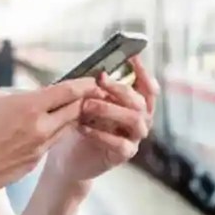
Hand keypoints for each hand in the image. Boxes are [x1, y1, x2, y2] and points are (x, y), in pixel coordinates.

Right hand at [0, 79, 100, 197]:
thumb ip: (13, 93)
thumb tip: (27, 95)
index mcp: (30, 108)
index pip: (69, 92)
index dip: (85, 84)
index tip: (93, 79)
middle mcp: (41, 128)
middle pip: (75, 110)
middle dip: (85, 101)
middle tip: (90, 93)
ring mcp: (40, 148)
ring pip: (65, 128)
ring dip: (69, 118)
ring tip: (67, 109)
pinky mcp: (34, 163)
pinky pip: (50, 143)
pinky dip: (52, 133)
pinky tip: (42, 130)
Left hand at [46, 57, 159, 187]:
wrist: (67, 158)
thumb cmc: (79, 125)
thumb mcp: (86, 102)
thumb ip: (96, 89)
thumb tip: (96, 71)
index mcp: (135, 105)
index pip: (147, 86)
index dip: (143, 71)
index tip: (131, 56)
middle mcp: (140, 120)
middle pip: (141, 101)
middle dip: (120, 87)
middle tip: (100, 79)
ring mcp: (134, 138)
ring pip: (135, 119)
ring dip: (110, 109)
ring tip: (87, 105)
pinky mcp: (124, 154)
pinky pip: (121, 143)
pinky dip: (102, 134)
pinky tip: (83, 128)